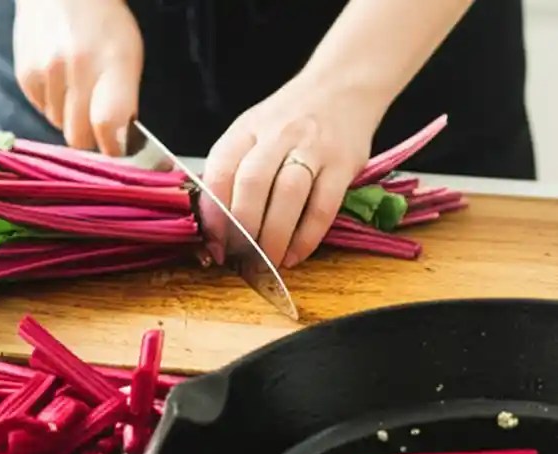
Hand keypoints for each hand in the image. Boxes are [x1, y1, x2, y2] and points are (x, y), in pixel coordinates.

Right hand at [12, 0, 142, 154]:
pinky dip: (53, 103)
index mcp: (113, 61)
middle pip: (80, 136)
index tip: (116, 152)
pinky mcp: (26, 74)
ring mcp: (47, 70)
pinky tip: (60, 80)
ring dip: (70, 117)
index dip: (113, 149)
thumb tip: (117, 143)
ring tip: (78, 89)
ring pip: (60, 125)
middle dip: (91, 137)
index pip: (107, 124)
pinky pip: (42, 110)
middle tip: (99, 123)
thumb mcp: (128, 54)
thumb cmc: (103, 24)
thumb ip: (125, 99)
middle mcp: (77, 66)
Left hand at [201, 72, 383, 268]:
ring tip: (266, 263)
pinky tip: (295, 255)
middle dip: (243, 229)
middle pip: (252, 184)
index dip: (214, 214)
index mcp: (246, 129)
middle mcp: (277, 134)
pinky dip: (307, 237)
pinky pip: (323, 206)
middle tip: (240, 259)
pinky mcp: (343, 163)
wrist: (343, 87)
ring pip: (288, 195)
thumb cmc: (290, 119)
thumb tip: (217, 226)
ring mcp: (313, 148)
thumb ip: (233, 170)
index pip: (221, 171)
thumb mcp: (252, 131)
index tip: (214, 244)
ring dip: (274, 237)